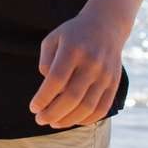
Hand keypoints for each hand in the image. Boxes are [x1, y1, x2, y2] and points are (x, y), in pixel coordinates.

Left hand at [29, 11, 125, 128]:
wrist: (107, 25)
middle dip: (53, 113)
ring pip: (87, 106)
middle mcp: (92, 62)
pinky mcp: (114, 82)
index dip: (43, 97)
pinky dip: (87, 119)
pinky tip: (73, 120)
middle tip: (40, 119)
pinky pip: (102, 108)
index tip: (33, 108)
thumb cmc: (73, 35)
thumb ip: (46, 62)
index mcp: (73, 49)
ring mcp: (105, 74)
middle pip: (72, 96)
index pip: (56, 79)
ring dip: (68, 120)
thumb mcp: (53, 39)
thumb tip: (47, 88)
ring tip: (53, 122)